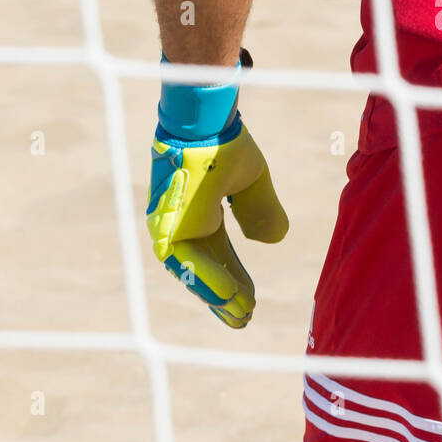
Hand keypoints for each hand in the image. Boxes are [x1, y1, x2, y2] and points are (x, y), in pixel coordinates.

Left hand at [147, 57, 287, 326]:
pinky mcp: (168, 227)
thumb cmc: (223, 143)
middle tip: (242, 320)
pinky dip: (209, 281)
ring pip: (195, 271)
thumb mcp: (252, 181)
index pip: (218, 254)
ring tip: (239, 316)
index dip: (233, 277)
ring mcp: (172, 227)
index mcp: (199, 213)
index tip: (250, 300)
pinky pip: (188, 262)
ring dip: (217, 295)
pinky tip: (228, 297)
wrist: (203, 121)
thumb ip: (260, 210)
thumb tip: (273, 240)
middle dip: (224, 296)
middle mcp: (182, 224)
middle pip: (205, 269)